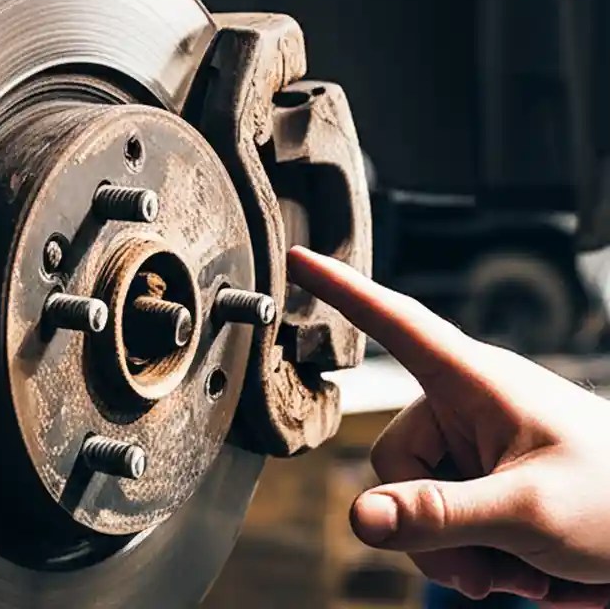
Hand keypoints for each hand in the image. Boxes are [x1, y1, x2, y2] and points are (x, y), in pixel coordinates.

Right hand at [289, 247, 609, 607]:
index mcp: (477, 384)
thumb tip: (360, 516)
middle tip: (486, 566)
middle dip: (432, 530)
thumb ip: (439, 515)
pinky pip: (442, 525)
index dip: (342, 291)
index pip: (396, 325)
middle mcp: (468, 410)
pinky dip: (475, 559)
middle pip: (394, 465)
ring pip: (413, 504)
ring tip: (516, 570)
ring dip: (458, 553)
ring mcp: (477, 451)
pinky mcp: (486, 488)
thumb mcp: (529, 511)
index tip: (299, 259)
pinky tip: (520, 569)